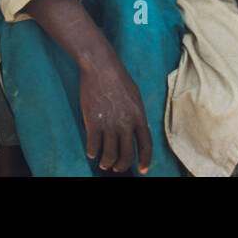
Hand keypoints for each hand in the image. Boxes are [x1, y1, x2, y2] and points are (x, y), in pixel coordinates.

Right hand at [79, 55, 153, 172]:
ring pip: (109, 154)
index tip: (142, 170)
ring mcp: (109, 123)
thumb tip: (141, 130)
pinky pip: (93, 145)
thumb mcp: (136, 97)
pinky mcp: (93, 121)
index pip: (146, 146)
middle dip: (122, 166)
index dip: (145, 161)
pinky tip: (92, 152)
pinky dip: (92, 152)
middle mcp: (125, 123)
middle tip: (117, 168)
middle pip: (127, 155)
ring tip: (104, 163)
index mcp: (139, 117)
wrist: (101, 67)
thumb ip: (138, 115)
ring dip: (106, 162)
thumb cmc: (119, 79)